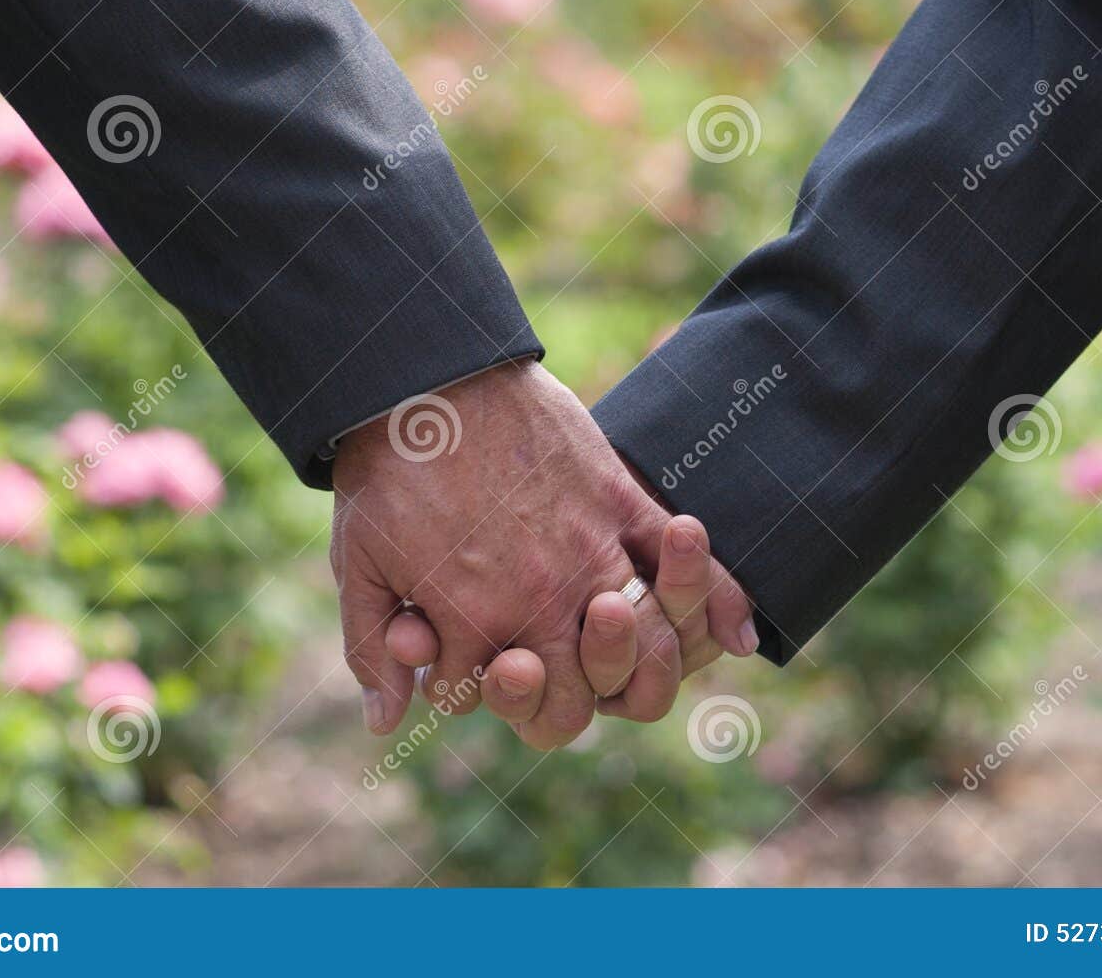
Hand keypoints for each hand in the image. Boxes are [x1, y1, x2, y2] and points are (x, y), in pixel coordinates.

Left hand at [386, 471, 758, 731]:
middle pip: (582, 698)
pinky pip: (684, 564)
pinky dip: (720, 604)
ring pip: (646, 646)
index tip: (465, 655)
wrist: (427, 376)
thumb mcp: (361, 565)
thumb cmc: (389, 473)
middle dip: (561, 700)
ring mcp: (590, 550)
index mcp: (477, 623)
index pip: (496, 702)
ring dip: (643, 666)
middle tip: (541, 668)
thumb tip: (387, 724)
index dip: (475, 687)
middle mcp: (544, 600)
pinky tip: (741, 639)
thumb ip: (374, 649)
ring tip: (620, 655)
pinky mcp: (620, 500)